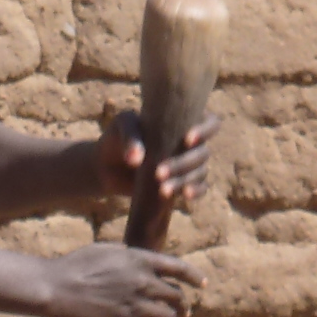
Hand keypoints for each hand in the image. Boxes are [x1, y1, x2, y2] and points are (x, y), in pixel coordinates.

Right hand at [39, 244, 201, 316]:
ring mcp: (134, 305)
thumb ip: (128, 255)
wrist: (56, 287)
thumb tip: (138, 259)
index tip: (201, 284)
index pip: (179, 269)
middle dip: (183, 307)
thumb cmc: (75, 265)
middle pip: (178, 297)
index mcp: (140, 260)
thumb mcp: (105, 249)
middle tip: (181, 315)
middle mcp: (143, 282)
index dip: (194, 277)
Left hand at [94, 112, 219, 207]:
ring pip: (201, 171)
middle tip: (158, 173)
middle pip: (203, 152)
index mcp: (182, 120)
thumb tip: (138, 159)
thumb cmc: (117, 137)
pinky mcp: (182, 182)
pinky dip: (196, 191)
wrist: (106, 166)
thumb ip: (130, 137)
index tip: (186, 140)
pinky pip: (201, 187)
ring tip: (162, 190)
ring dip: (185, 180)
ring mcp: (188, 163)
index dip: (205, 130)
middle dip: (183, 164)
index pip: (209, 122)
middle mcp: (190, 142)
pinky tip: (184, 195)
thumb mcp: (121, 127)